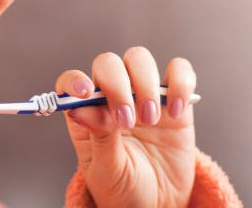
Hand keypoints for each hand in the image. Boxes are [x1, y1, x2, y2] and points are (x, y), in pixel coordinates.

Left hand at [56, 47, 197, 207]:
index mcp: (87, 114)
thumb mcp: (107, 171)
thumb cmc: (124, 190)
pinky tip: (176, 111)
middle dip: (117, 85)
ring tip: (150, 119)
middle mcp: (112, 97)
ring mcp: (143, 94)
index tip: (84, 91)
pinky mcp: (174, 99)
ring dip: (145, 84)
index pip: (72, 83)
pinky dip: (179, 83)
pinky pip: (179, 71)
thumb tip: (79, 108)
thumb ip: (98, 137)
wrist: (160, 206)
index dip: (74, 81)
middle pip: (109, 63)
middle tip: (128, 120)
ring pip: (139, 59)